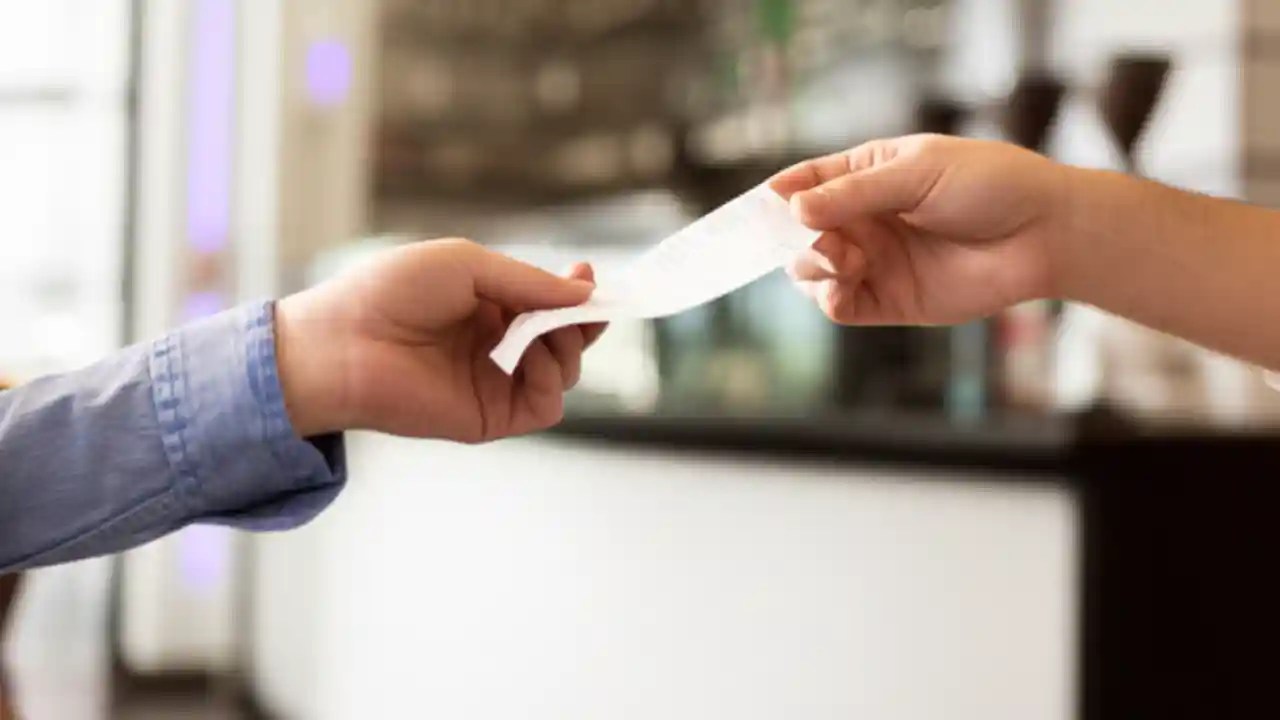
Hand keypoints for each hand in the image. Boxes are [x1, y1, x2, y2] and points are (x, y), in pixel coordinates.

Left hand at [275, 239, 604, 441]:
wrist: (342, 342)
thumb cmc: (389, 292)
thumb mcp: (467, 265)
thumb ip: (528, 281)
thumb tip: (585, 290)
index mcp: (488, 307)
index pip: (549, 306)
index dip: (576, 294)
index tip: (592, 279)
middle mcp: (496, 346)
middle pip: (566, 341)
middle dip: (582, 322)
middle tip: (583, 306)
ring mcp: (494, 383)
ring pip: (563, 373)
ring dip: (568, 348)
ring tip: (545, 330)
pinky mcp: (490, 416)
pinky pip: (546, 407)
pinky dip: (553, 382)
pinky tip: (533, 358)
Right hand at [770, 134, 1069, 325]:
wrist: (1043, 234)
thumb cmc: (991, 185)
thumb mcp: (917, 173)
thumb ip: (854, 194)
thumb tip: (795, 210)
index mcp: (868, 175)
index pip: (807, 182)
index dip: (778, 195)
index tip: (756, 208)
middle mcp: (865, 219)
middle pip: (799, 233)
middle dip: (796, 238)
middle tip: (821, 240)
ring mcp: (874, 260)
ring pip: (811, 271)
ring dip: (812, 266)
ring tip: (842, 259)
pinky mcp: (889, 300)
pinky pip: (839, 306)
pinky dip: (829, 299)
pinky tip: (842, 287)